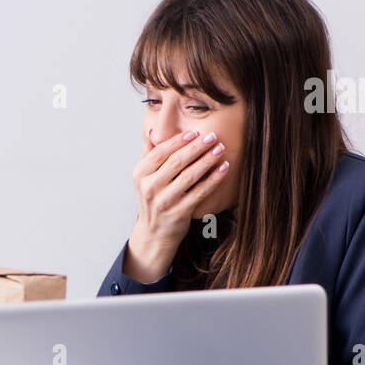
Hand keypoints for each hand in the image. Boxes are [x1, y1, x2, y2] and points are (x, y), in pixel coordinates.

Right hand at [123, 127, 229, 281]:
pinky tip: (224, 168)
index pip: (160, 152)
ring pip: (189, 176)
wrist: (154, 233)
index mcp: (140, 174)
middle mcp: (150, 188)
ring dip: (207, 160)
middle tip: (212, 137)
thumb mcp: (144, 178)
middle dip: (196, 147)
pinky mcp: (179, 212)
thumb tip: (153, 131)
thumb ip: (148, 155)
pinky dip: (213, 179)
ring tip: (219, 149)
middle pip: (176, 162)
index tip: (194, 133)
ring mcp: (165, 201)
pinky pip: (200, 192)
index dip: (178, 141)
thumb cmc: (153, 199)